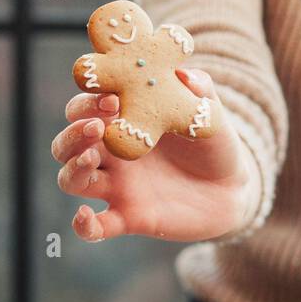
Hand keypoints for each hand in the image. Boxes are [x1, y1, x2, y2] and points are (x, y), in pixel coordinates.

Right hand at [52, 69, 260, 243]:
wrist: (233, 187)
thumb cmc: (213, 142)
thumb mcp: (207, 111)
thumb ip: (198, 88)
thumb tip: (182, 72)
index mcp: (122, 122)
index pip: (84, 108)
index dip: (88, 102)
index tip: (111, 100)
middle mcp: (111, 154)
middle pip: (67, 143)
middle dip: (73, 134)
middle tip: (98, 127)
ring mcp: (117, 186)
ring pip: (71, 180)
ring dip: (73, 168)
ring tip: (94, 158)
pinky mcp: (129, 217)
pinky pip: (94, 228)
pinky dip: (82, 225)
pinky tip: (84, 215)